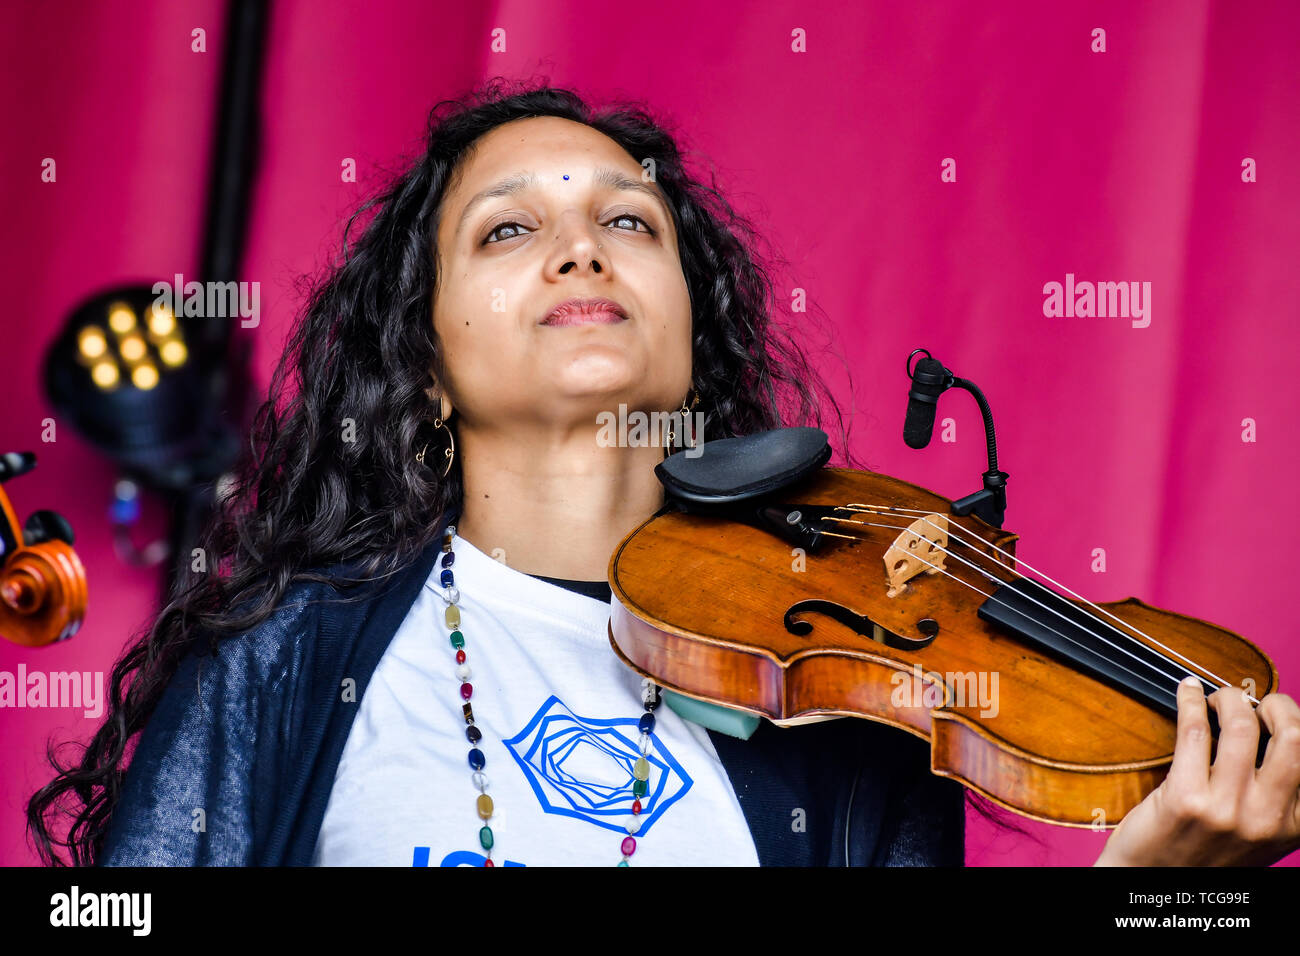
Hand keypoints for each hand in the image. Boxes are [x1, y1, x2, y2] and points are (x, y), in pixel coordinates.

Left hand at [1095, 676, 1299, 865]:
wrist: (1154, 884)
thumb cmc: (1204, 853)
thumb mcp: (1260, 835)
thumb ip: (1277, 797)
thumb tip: (1280, 735)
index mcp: (1294, 827)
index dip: (1297, 724)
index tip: (1280, 714)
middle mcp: (1267, 819)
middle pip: (1294, 737)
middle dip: (1277, 705)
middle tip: (1256, 700)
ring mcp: (1227, 809)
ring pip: (1242, 726)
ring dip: (1230, 698)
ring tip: (1218, 698)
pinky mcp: (1186, 798)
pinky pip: (1195, 730)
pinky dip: (1191, 700)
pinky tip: (1187, 691)